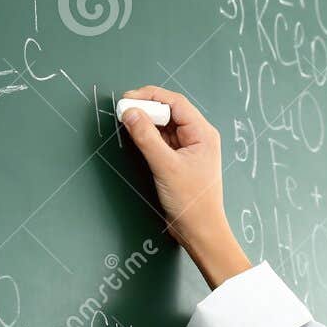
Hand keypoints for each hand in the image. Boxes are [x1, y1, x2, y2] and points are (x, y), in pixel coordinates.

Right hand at [121, 85, 250, 287]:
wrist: (199, 231)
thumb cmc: (192, 202)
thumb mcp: (165, 166)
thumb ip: (146, 137)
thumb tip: (130, 113)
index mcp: (203, 133)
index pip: (175, 103)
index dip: (150, 96)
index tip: (127, 99)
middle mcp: (198, 137)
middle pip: (169, 112)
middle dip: (146, 108)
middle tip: (123, 111)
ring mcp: (189, 149)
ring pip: (164, 126)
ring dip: (146, 123)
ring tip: (126, 122)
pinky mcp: (179, 160)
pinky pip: (162, 140)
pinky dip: (148, 137)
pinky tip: (136, 136)